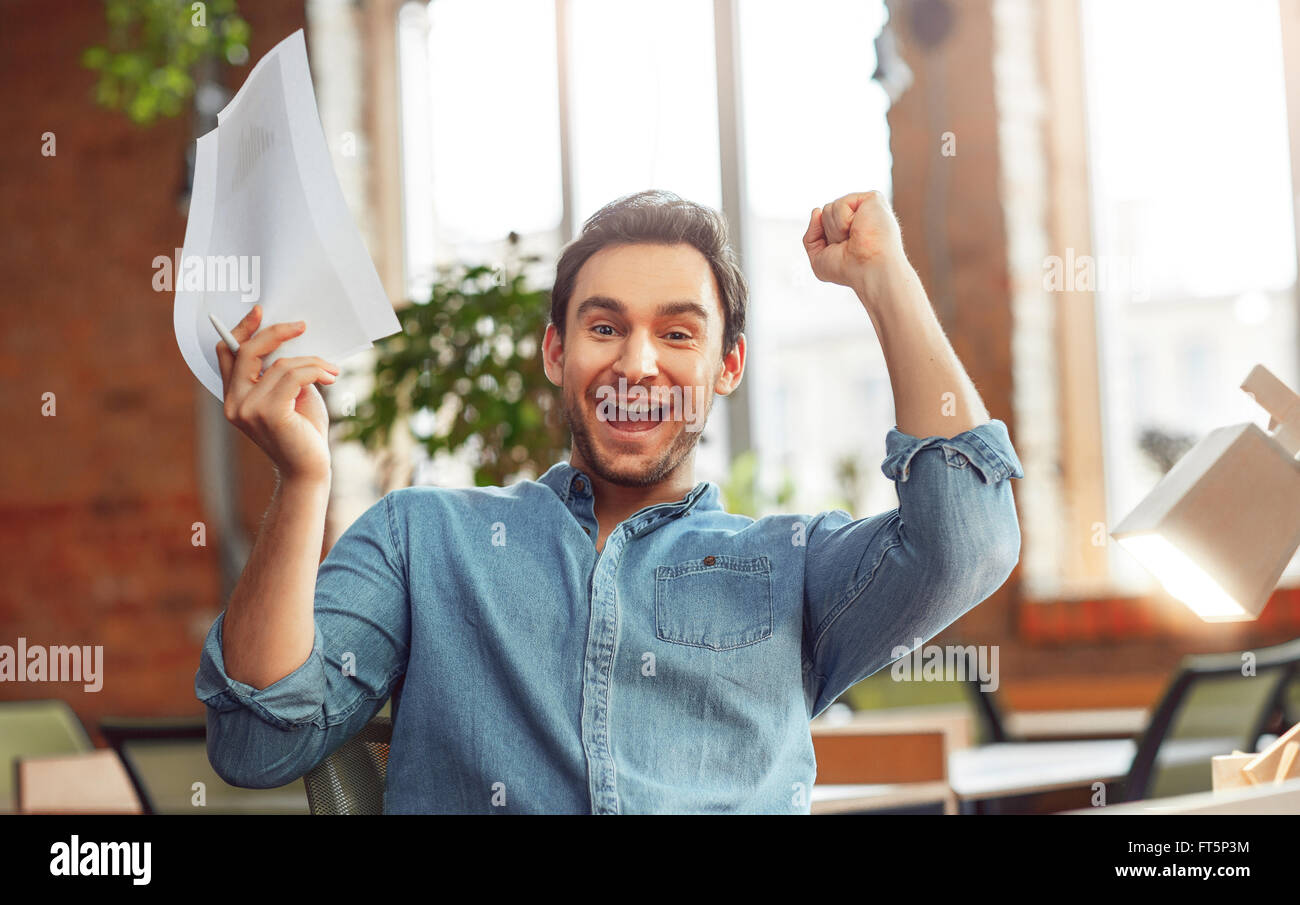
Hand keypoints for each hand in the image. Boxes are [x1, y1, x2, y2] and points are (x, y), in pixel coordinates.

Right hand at [216, 305, 339, 484]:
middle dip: (275, 333)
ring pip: (279, 364)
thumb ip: (282, 371)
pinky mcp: (268, 414)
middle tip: (301, 326)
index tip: (260, 312)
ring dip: (311, 361)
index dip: (241, 329)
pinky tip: (331, 376)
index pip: (227, 353)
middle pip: (247, 351)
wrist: (310, 470)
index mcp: (233, 397)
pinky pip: (292, 377)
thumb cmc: (304, 432)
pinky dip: (315, 370)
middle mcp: (233, 403)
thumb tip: (293, 339)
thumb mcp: (291, 394)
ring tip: (331, 369)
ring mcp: (247, 409)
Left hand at [802, 190, 906, 301]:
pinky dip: (844, 221)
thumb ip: (811, 237)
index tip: (843, 253)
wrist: (869, 270)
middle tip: (849, 245)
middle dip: (830, 233)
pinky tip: (859, 228)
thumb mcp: (819, 258)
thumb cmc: (849, 270)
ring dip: (836, 229)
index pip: (823, 223)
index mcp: (851, 228)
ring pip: (829, 208)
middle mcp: (860, 216)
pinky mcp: (873, 198)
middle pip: (824, 214)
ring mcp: (866, 207)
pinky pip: (840, 204)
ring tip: (855, 238)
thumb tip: (816, 211)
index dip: (826, 239)